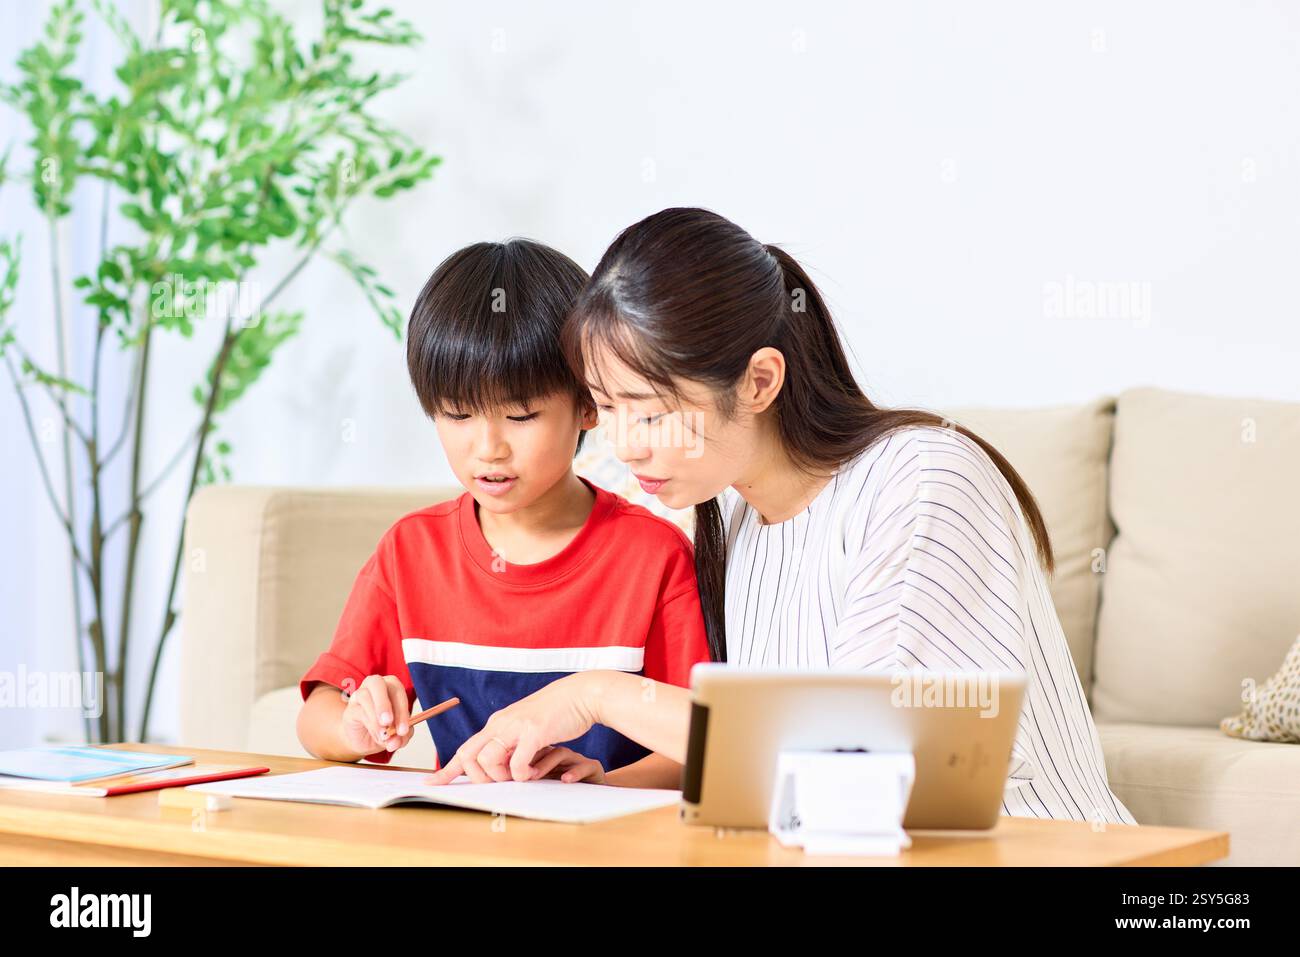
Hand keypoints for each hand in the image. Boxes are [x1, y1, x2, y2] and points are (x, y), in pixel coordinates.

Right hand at [340, 675, 413, 756]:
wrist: (364, 739)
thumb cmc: (384, 729)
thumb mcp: (397, 735)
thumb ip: (401, 737)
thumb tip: (396, 740)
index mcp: (391, 686)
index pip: (397, 690)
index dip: (402, 709)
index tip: (403, 730)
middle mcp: (375, 686)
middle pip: (377, 683)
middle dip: (384, 704)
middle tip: (388, 722)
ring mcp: (359, 695)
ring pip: (364, 696)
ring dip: (375, 717)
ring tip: (384, 735)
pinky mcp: (350, 709)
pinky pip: (358, 712)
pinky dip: (370, 725)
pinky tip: (376, 736)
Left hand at [423, 672, 604, 784]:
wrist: (581, 695)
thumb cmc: (557, 715)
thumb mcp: (527, 729)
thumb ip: (512, 745)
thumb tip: (501, 767)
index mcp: (497, 724)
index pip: (465, 749)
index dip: (447, 770)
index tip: (431, 783)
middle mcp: (500, 723)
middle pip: (469, 756)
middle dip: (480, 779)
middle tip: (502, 783)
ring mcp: (516, 726)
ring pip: (488, 761)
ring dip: (502, 777)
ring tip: (522, 777)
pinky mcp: (534, 732)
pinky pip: (517, 764)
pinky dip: (522, 775)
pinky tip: (534, 772)